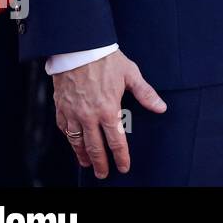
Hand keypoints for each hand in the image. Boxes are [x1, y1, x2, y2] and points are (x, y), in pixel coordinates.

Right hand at [53, 50, 166, 178]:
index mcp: (108, 109)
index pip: (116, 140)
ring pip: (77, 141)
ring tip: (88, 164)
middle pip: (95, 147)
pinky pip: (64, 129)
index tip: (124, 167)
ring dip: (83, 155)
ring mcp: (72, 113)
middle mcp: (89, 115)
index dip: (121, 156)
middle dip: (101, 163)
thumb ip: (146, 93)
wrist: (79, 48)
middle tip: (104, 174)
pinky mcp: (61, 108)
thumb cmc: (106, 60)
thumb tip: (161, 107)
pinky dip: (70, 140)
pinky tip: (74, 144)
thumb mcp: (131, 74)